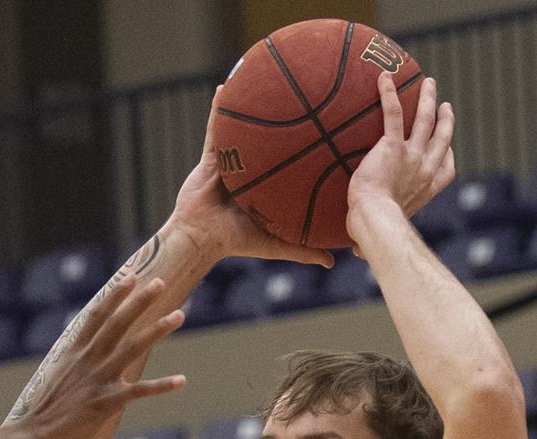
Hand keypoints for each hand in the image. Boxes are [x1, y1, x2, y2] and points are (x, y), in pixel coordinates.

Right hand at [6, 274, 188, 438]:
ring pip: (133, 347)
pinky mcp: (105, 403)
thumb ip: (73, 361)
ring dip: (157, 330)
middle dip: (140, 302)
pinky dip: (161, 385)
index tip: (132, 278)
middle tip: (160, 282)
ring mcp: (97, 380)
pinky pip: (138, 391)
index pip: (98, 315)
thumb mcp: (57, 376)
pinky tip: (181, 380)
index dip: (115, 296)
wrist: (32, 437)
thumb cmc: (45, 411)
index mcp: (75, 352)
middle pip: (118, 323)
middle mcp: (88, 360)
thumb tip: (80, 351)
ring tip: (179, 315)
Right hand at [169, 88, 334, 266]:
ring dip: (249, 104)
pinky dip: (219, 108)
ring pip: (242, 128)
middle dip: (281, 120)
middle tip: (299, 98)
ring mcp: (229, 162)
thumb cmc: (237, 242)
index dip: (302, 149)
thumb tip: (334, 261)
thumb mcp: (278, 243)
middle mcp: (248, 170)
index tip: (321, 132)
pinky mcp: (210, 157)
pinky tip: (226, 86)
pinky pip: (216, 127)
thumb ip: (304, 250)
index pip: (287, 164)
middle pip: (269, 141)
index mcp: (265, 187)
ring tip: (262, 79)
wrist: (202, 238)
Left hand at [345, 72, 454, 242]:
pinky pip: (394, 113)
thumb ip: (369, 242)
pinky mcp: (393, 146)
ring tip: (428, 82)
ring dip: (428, 99)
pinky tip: (385, 76)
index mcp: (425, 190)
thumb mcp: (377, 238)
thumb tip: (358, 255)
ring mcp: (412, 156)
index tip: (447, 146)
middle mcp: (424, 170)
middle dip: (445, 120)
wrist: (374, 221)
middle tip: (445, 105)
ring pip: (426, 120)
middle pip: (442, 138)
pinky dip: (390, 94)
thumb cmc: (374, 234)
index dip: (448, 154)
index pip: (445, 170)